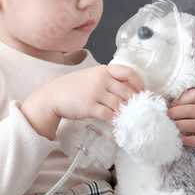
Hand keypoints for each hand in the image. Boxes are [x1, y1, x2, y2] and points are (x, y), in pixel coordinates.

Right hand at [21, 65, 143, 139]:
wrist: (53, 96)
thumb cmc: (71, 88)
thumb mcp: (90, 76)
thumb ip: (106, 80)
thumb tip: (125, 92)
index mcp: (103, 70)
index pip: (127, 72)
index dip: (138, 83)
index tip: (141, 91)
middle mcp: (101, 79)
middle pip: (126, 92)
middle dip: (133, 103)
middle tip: (135, 110)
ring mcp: (95, 93)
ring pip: (119, 104)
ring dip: (125, 113)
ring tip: (126, 118)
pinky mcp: (90, 106)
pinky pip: (109, 115)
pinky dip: (114, 120)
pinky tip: (115, 123)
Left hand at [168, 89, 194, 177]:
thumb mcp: (191, 114)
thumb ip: (182, 106)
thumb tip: (164, 104)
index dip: (181, 99)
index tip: (170, 105)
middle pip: (193, 110)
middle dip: (176, 113)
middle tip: (164, 117)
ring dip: (180, 126)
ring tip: (169, 128)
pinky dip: (188, 140)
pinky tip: (179, 139)